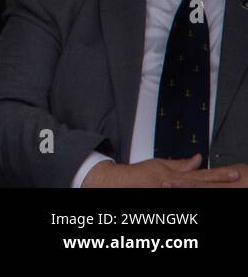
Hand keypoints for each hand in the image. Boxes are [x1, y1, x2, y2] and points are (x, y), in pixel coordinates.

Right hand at [82, 155, 239, 187]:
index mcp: (176, 177)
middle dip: (220, 181)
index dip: (219, 174)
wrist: (123, 183)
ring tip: (226, 186)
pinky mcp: (170, 199)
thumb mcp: (161, 164)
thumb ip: (181, 164)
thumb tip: (198, 159)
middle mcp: (176, 186)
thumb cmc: (141, 174)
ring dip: (211, 187)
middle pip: (203, 184)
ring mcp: (173, 193)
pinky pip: (186, 194)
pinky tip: (206, 190)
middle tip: (235, 177)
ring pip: (196, 190)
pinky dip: (196, 191)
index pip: (203, 175)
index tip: (233, 173)